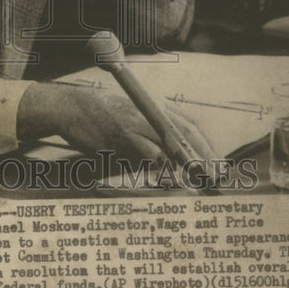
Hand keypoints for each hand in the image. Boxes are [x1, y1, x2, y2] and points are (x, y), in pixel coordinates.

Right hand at [17, 83, 215, 168]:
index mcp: (154, 105)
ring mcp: (138, 123)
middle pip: (186, 135)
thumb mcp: (129, 113)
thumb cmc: (98, 112)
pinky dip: (162, 167)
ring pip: (172, 146)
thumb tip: (169, 155)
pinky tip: (170, 179)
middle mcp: (150, 111)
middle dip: (204, 157)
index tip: (217, 163)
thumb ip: (149, 129)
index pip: (189, 125)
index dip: (206, 145)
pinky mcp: (124, 135)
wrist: (71, 107)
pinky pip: (150, 153)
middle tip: (215, 176)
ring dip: (187, 166)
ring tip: (200, 182)